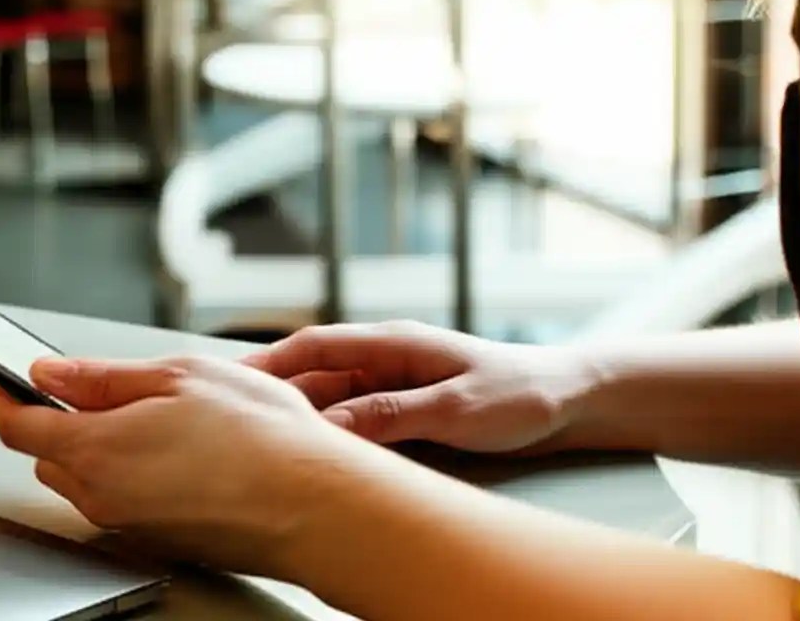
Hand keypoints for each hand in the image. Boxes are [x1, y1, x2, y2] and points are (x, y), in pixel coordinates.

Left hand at [0, 356, 363, 574]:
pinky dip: (132, 471)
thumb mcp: (179, 376)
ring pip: (88, 478)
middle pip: (50, 454)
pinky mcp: (161, 538)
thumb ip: (104, 377)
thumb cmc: (263, 439)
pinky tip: (181, 451)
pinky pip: (124, 500)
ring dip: (100, 445)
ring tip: (159, 415)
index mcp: (98, 449)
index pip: (18, 424)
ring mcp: (132, 523)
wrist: (317, 505)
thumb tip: (54, 371)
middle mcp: (104, 496)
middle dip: (58, 418)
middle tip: (93, 386)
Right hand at [243, 322, 599, 453]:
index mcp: (393, 343)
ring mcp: (394, 384)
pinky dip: (333, 436)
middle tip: (230, 423)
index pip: (314, 347)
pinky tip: (318, 457)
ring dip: (303, 420)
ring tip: (264, 445)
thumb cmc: (522, 393)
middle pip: (313, 377)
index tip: (229, 383)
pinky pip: (356, 421)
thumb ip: (394, 415)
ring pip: (331, 401)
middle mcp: (387, 359)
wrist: (570, 399)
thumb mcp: (457, 408)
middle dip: (272, 396)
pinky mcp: (406, 408)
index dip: (268, 363)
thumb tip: (333, 424)